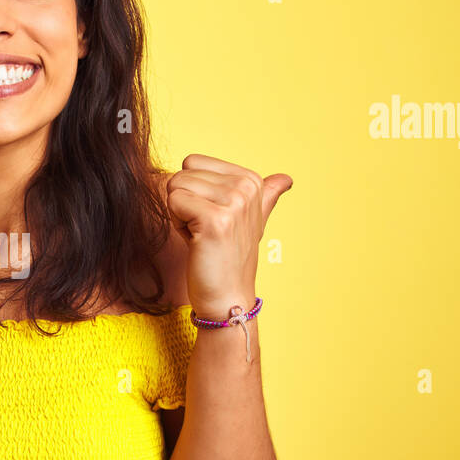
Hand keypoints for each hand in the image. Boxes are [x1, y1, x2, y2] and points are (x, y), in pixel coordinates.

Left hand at [165, 154, 292, 317]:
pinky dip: (177, 224)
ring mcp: (233, 202)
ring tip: (201, 235)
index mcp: (252, 180)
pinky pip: (173, 202)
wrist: (228, 296)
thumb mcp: (250, 220)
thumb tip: (286, 178)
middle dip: (184, 202)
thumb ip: (264, 196)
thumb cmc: (228, 257)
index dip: (193, 191)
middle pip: (182, 173)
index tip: (212, 217)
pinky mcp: (215, 220)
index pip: (193, 162)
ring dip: (179, 214)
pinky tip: (196, 241)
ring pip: (175, 186)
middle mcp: (246, 187)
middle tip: (205, 229)